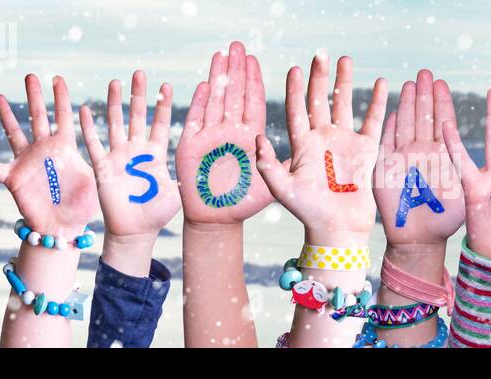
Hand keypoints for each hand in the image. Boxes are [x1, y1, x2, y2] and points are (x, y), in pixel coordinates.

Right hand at [0, 74, 97, 235]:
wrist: (63, 226)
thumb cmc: (82, 204)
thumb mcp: (95, 180)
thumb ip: (99, 162)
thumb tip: (110, 148)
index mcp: (65, 148)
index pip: (63, 117)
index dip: (61, 98)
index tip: (58, 78)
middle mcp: (44, 150)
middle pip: (38, 117)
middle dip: (35, 96)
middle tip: (31, 76)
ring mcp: (26, 162)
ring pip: (14, 133)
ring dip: (7, 115)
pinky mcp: (13, 178)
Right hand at [79, 71, 180, 240]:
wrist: (135, 231)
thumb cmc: (158, 213)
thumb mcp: (178, 191)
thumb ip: (187, 175)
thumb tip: (207, 163)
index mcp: (156, 154)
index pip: (160, 123)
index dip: (162, 105)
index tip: (165, 85)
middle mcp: (137, 151)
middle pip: (137, 116)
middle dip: (138, 95)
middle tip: (139, 73)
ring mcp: (119, 157)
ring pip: (116, 124)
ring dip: (114, 103)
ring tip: (114, 82)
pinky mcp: (103, 168)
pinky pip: (93, 145)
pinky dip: (88, 129)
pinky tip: (83, 110)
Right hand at [176, 41, 272, 224]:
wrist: (217, 219)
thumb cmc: (244, 203)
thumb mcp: (270, 183)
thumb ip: (279, 164)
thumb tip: (300, 146)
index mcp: (249, 136)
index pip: (252, 102)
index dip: (253, 81)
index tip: (254, 59)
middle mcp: (230, 131)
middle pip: (233, 95)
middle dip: (236, 70)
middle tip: (238, 45)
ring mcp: (210, 136)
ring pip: (215, 101)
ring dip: (217, 78)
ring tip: (221, 54)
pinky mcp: (190, 145)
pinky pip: (195, 119)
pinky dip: (199, 102)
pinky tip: (205, 83)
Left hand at [256, 53, 387, 245]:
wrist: (338, 230)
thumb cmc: (308, 213)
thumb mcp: (283, 190)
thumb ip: (268, 165)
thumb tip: (259, 138)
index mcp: (302, 145)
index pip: (297, 110)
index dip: (295, 90)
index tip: (296, 69)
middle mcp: (322, 139)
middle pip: (320, 101)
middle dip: (320, 77)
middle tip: (322, 54)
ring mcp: (344, 143)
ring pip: (345, 105)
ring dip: (345, 82)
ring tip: (345, 60)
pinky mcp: (366, 151)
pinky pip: (372, 121)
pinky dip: (377, 102)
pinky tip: (380, 82)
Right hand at [373, 70, 464, 247]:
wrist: (419, 238)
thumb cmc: (445, 218)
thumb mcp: (462, 190)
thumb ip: (460, 164)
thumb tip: (460, 140)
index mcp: (442, 154)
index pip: (442, 121)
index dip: (442, 102)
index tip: (441, 83)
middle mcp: (423, 152)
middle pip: (423, 117)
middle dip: (424, 95)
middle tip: (426, 72)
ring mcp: (403, 158)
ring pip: (405, 125)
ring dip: (407, 104)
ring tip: (410, 83)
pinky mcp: (385, 168)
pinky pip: (385, 143)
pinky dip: (388, 127)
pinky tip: (390, 109)